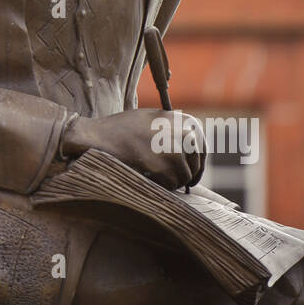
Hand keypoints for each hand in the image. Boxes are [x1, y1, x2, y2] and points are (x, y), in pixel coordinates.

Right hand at [61, 109, 205, 190]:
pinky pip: (171, 185)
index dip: (198, 164)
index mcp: (185, 121)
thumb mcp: (156, 119)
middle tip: (172, 179)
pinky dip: (161, 185)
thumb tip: (193, 148)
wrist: (101, 136)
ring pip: (184, 178)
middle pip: (195, 166)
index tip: (193, 173)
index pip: (202, 149)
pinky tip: (147, 174)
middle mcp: (184, 135)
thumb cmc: (125, 128)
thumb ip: (176, 129)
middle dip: (186, 175)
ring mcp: (175, 151)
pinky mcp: (164, 168)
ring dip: (172, 181)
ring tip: (153, 171)